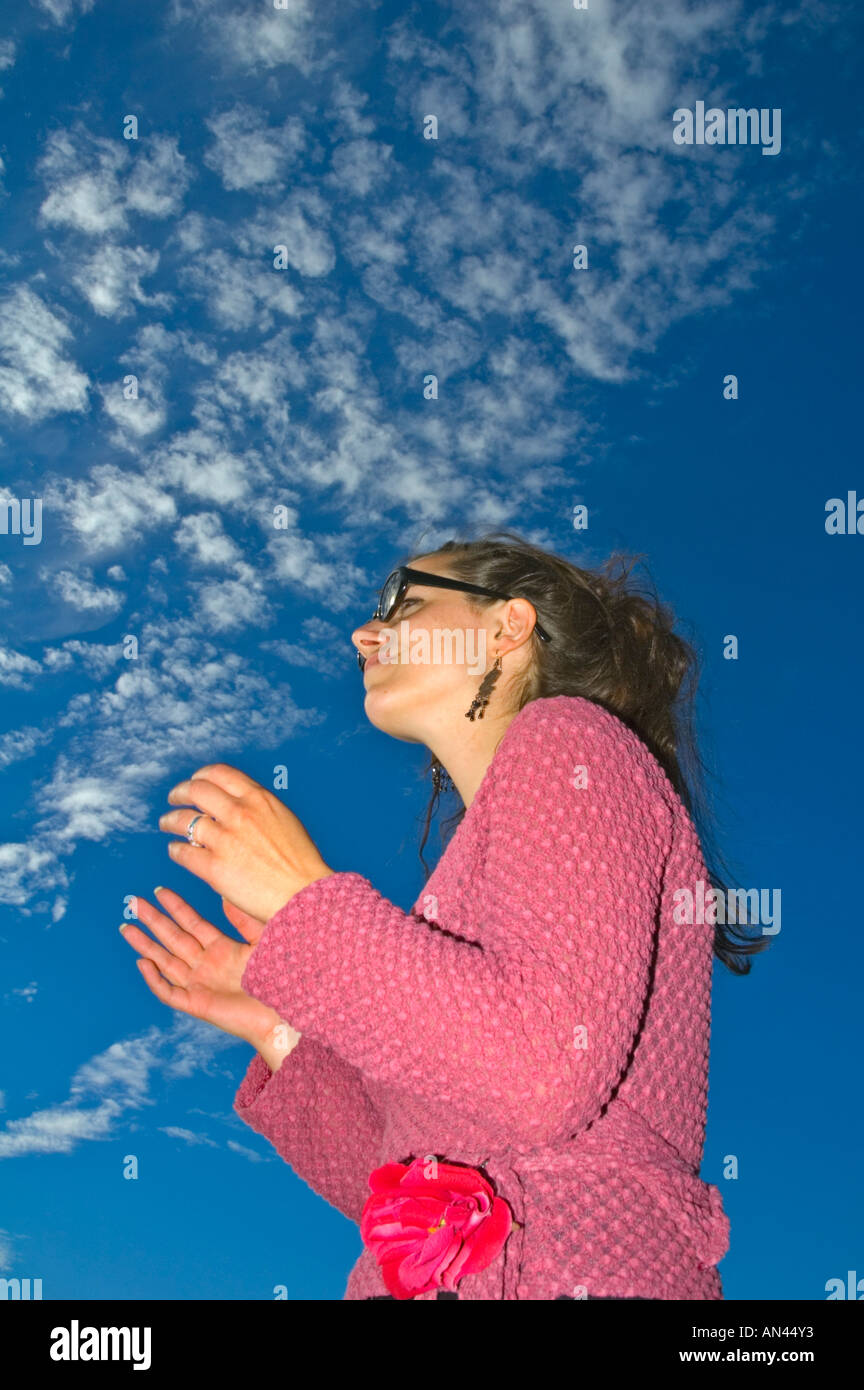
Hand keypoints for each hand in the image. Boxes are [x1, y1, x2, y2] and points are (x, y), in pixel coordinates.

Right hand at [119, 886, 298, 1052]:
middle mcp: (206, 965)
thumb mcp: (262, 942)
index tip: (159, 891)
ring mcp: (199, 985)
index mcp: (222, 949)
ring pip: (165, 961)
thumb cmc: (279, 980)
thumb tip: (225, 896)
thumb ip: (243, 920)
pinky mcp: (196, 1005)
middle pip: (173, 938)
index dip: (176, 907)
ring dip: (145, 946)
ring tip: (127, 928)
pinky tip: (143, 963)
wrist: (283, 1016)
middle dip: (153, 921)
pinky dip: (155, 979)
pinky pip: (169, 992)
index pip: (192, 923)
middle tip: (134, 902)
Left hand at [158, 764, 333, 922]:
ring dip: (170, 821)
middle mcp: (240, 813)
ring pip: (183, 820)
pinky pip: (183, 852)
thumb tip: (236, 803)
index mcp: (259, 798)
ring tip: (167, 825)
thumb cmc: (300, 863)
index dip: (200, 776)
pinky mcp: (214, 868)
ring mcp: (225, 840)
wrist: (304, 894)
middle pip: (195, 790)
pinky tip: (176, 851)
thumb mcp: (284, 819)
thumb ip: (258, 808)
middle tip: (173, 799)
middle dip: (179, 793)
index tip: (193, 782)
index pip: (219, 774)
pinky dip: (175, 850)